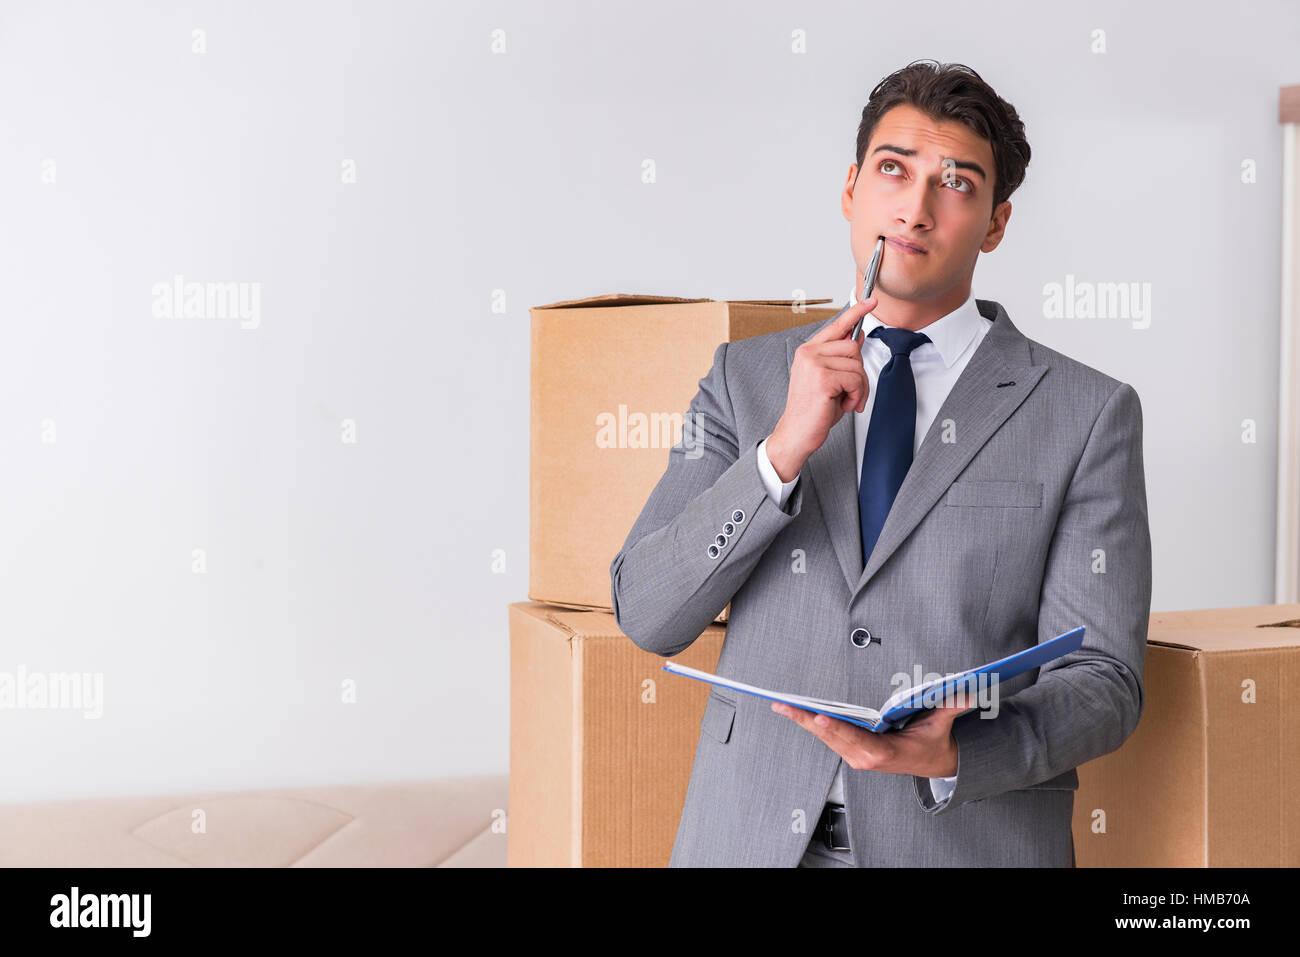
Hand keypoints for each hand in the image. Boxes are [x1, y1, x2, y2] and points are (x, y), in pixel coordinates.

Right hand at [766, 298, 875, 481]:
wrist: (796, 433)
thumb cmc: (813, 410)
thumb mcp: (829, 380)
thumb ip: (841, 358)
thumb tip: (858, 337)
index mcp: (809, 351)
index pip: (836, 326)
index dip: (856, 312)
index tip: (870, 301)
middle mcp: (809, 353)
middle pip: (853, 347)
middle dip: (859, 372)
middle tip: (850, 392)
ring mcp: (814, 364)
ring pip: (857, 364)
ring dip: (858, 387)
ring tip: (844, 400)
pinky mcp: (823, 379)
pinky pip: (855, 379)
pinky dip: (856, 395)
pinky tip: (843, 405)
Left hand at [770, 692, 963, 777]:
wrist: (932, 764)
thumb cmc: (932, 743)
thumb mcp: (941, 725)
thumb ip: (950, 707)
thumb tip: (963, 691)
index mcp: (885, 752)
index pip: (857, 740)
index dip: (837, 729)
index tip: (819, 716)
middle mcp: (865, 757)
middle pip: (832, 736)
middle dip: (806, 719)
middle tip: (783, 705)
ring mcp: (856, 756)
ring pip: (825, 737)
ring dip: (802, 721)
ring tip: (781, 705)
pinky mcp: (851, 751)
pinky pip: (827, 736)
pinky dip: (810, 723)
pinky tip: (796, 711)